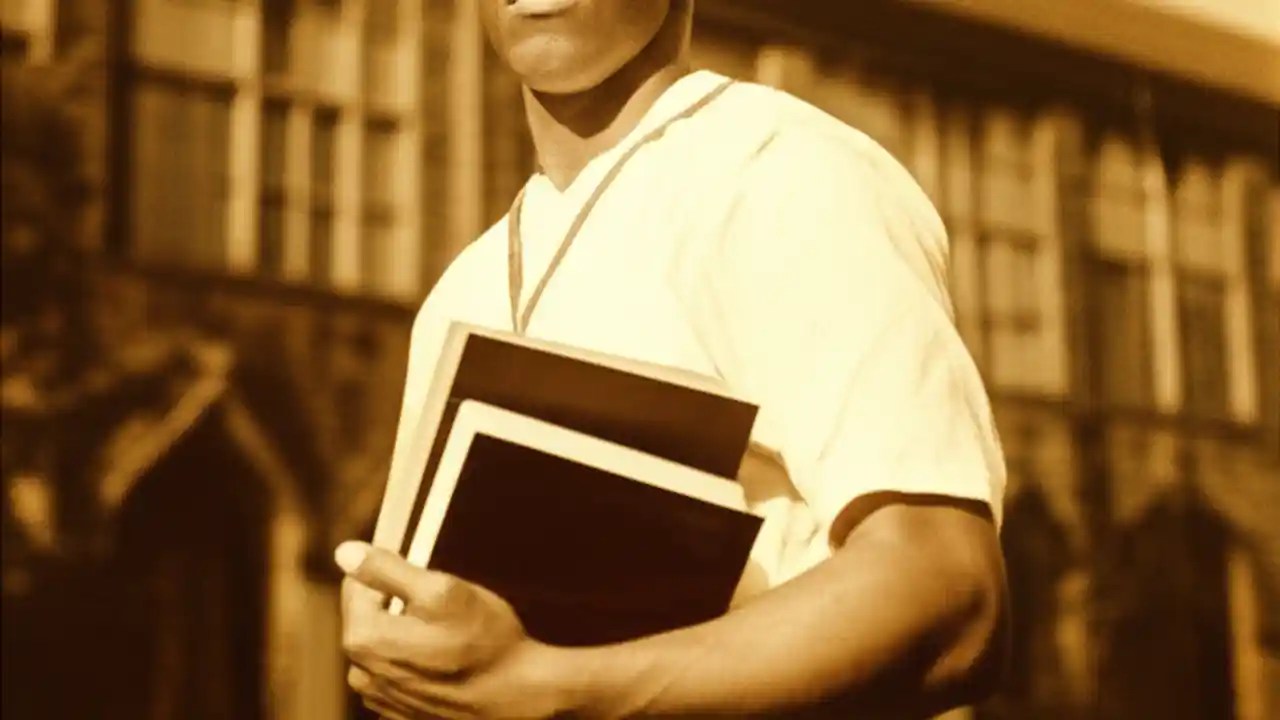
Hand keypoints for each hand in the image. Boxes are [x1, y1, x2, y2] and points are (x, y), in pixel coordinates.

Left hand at [335, 541, 569, 718]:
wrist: (517, 695)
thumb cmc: (485, 640)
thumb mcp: (442, 591)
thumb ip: (388, 569)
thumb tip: (345, 552)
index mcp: (365, 638)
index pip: (355, 585)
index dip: (388, 572)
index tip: (420, 575)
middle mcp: (362, 673)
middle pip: (366, 618)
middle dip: (396, 605)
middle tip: (439, 607)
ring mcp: (379, 698)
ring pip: (380, 646)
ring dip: (404, 634)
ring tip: (444, 636)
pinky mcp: (397, 712)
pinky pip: (393, 673)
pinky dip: (411, 662)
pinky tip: (442, 662)